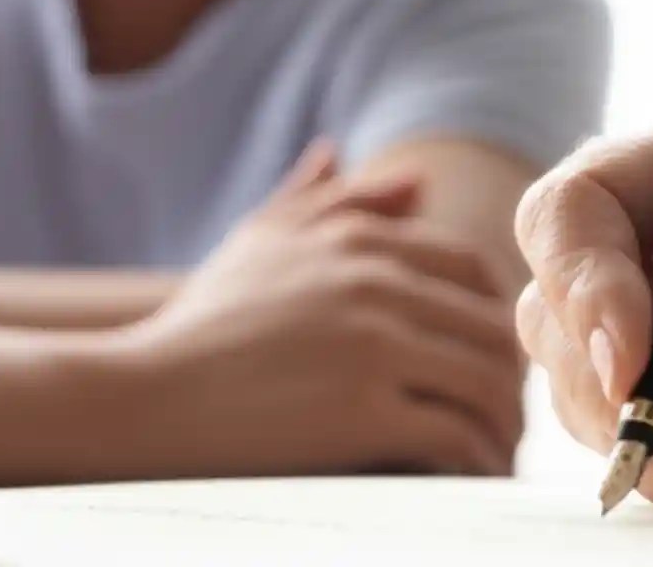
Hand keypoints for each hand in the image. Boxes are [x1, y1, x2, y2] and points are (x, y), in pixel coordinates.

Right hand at [120, 143, 522, 476]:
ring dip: (503, 425)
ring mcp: (371, 345)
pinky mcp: (361, 411)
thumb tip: (412, 177)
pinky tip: (471, 476)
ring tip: (494, 454)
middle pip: (490, 328)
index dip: (494, 315)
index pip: (471, 269)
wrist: (142, 395)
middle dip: (510, 378)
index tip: (490, 357)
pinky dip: (478, 460)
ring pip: (486, 381)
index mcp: (356, 240)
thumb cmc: (201, 321)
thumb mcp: (260, 240)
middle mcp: (373, 281)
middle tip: (502, 417)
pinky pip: (456, 435)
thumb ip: (330, 198)